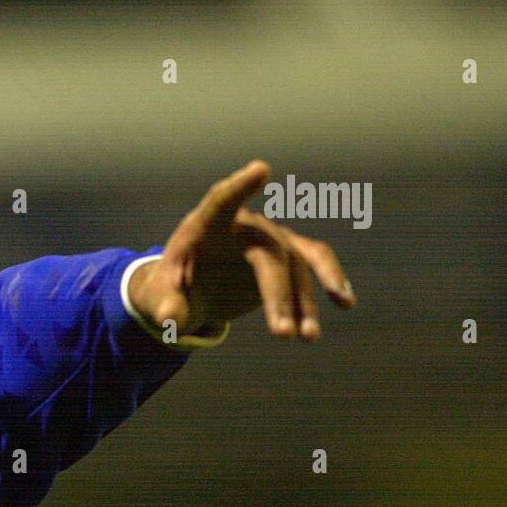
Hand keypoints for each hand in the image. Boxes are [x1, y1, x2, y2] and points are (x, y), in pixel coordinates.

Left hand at [128, 161, 356, 340]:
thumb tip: (170, 320)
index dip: (239, 187)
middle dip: (277, 295)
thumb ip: (165, 304)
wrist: (190, 288)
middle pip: (268, 255)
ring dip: (305, 302)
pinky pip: (313, 263)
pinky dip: (330, 280)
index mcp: (205, 226)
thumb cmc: (172, 286)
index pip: (221, 201)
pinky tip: (346, 302)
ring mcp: (270, 238)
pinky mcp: (286, 255)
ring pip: (296, 265)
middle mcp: (244, 226)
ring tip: (308, 337)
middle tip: (281, 334)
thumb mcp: (160, 297)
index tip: (261, 169)